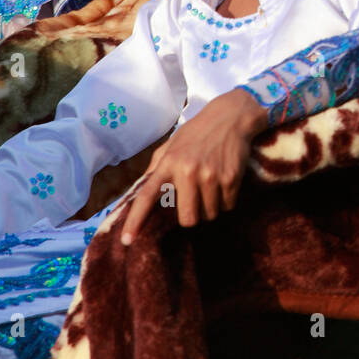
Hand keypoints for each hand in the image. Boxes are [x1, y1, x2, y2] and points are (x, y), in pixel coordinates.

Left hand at [120, 89, 268, 244]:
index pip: (147, 196)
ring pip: (210, 215)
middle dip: (192, 217)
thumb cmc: (198, 132)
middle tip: (195, 204)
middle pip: (188, 219)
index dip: (135, 220)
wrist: (231, 117)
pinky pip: (228, 206)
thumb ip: (156, 167)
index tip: (127, 240)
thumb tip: (139, 190)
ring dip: (211, 207)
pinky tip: (225, 183)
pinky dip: (226, 200)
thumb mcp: (172, 144)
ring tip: (212, 187)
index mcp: (168, 163)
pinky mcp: (231, 178)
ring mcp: (211, 176)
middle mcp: (188, 171)